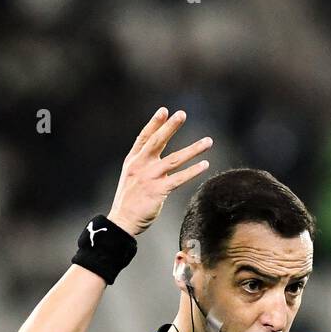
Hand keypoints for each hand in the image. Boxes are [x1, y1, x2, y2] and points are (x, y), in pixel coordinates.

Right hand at [106, 108, 211, 237]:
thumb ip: (142, 163)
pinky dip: (192, 171)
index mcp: (133, 161)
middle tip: (182, 114)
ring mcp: (150, 177)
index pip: (144, 138)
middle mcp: (141, 165)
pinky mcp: (158, 191)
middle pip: (158, 142)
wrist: (122, 221)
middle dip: (170, 127)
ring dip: (193, 149)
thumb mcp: (131, 176)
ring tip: (208, 141)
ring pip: (175, 159)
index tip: (164, 110)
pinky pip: (179, 178)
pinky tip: (204, 164)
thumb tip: (156, 154)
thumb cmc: (128, 200)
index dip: (154, 123)